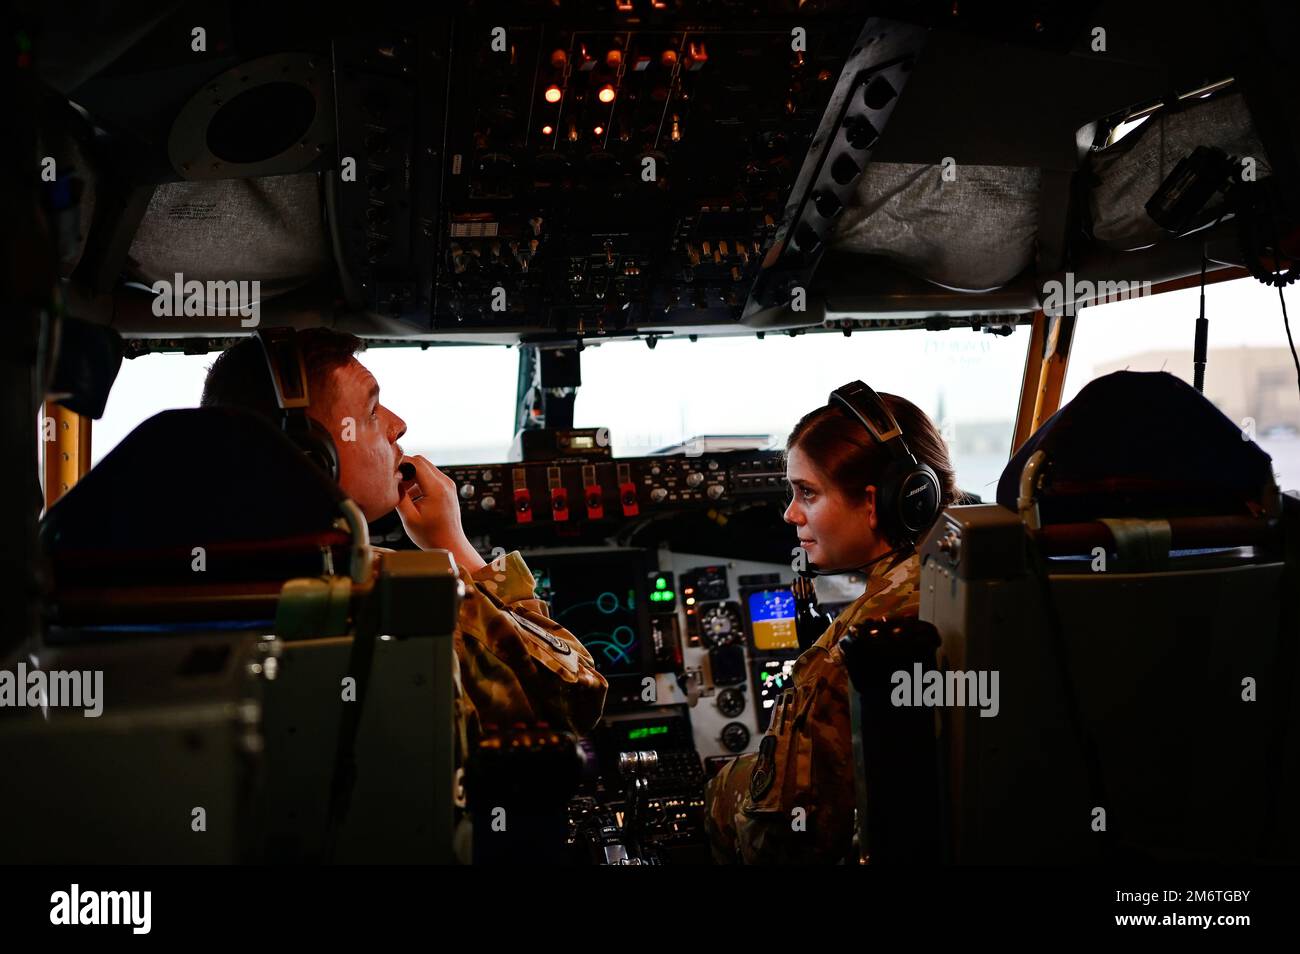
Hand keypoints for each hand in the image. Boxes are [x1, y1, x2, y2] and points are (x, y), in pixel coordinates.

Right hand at [395, 455, 486, 571]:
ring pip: (426, 468)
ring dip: (412, 476)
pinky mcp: (447, 489)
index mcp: (437, 488)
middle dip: (405, 468)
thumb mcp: (409, 517)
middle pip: (421, 462)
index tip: (388, 470)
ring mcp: (448, 485)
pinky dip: (419, 481)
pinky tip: (411, 496)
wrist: (450, 545)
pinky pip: (431, 477)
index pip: (416, 462)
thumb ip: (400, 496)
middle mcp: (446, 483)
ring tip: (402, 492)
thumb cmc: (432, 536)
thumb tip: (392, 481)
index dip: (400, 462)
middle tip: (394, 482)